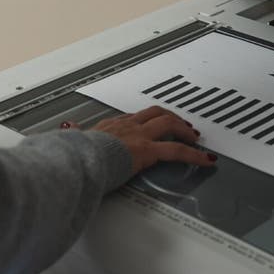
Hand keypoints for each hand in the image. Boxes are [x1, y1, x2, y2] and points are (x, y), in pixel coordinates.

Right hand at [61, 106, 216, 174]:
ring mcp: (140, 136)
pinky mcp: (148, 150)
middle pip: (155, 113)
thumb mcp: (73, 141)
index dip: (147, 120)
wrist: (79, 159)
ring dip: (185, 129)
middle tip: (183, 125)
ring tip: (196, 138)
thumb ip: (74, 134)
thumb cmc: (75, 155)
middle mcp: (127, 126)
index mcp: (110, 125)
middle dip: (171, 118)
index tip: (153, 123)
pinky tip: (206, 160)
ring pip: (169, 124)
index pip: (134, 118)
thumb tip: (67, 129)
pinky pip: (177, 150)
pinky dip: (195, 154)